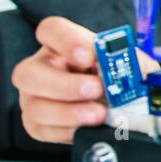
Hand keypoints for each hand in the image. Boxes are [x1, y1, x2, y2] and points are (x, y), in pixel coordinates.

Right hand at [11, 17, 155, 143]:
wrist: (122, 108)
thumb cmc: (121, 80)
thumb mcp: (131, 65)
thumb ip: (129, 62)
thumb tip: (127, 68)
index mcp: (62, 46)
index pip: (51, 30)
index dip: (66, 41)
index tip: (88, 56)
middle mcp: (42, 69)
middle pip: (28, 72)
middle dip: (64, 84)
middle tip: (95, 89)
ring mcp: (34, 97)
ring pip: (34, 106)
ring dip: (69, 112)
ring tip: (99, 114)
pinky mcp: (37, 124)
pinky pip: (41, 129)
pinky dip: (66, 131)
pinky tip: (86, 128)